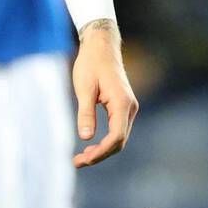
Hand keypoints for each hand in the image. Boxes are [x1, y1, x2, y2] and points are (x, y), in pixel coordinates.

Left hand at [71, 21, 138, 166]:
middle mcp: (130, 107)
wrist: (101, 45)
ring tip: (81, 157)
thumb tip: (86, 138)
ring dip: (103, 149)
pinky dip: (106, 140)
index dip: (101, 152)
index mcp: (122, 103)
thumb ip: (86, 113)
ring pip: (119, 136)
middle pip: (119, 141)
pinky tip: (91, 145)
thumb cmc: (90, 63)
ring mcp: (128, 107)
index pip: (116, 137)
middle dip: (100, 154)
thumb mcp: (84, 88)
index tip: (84, 159)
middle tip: (77, 162)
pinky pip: (117, 129)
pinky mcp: (123, 106)